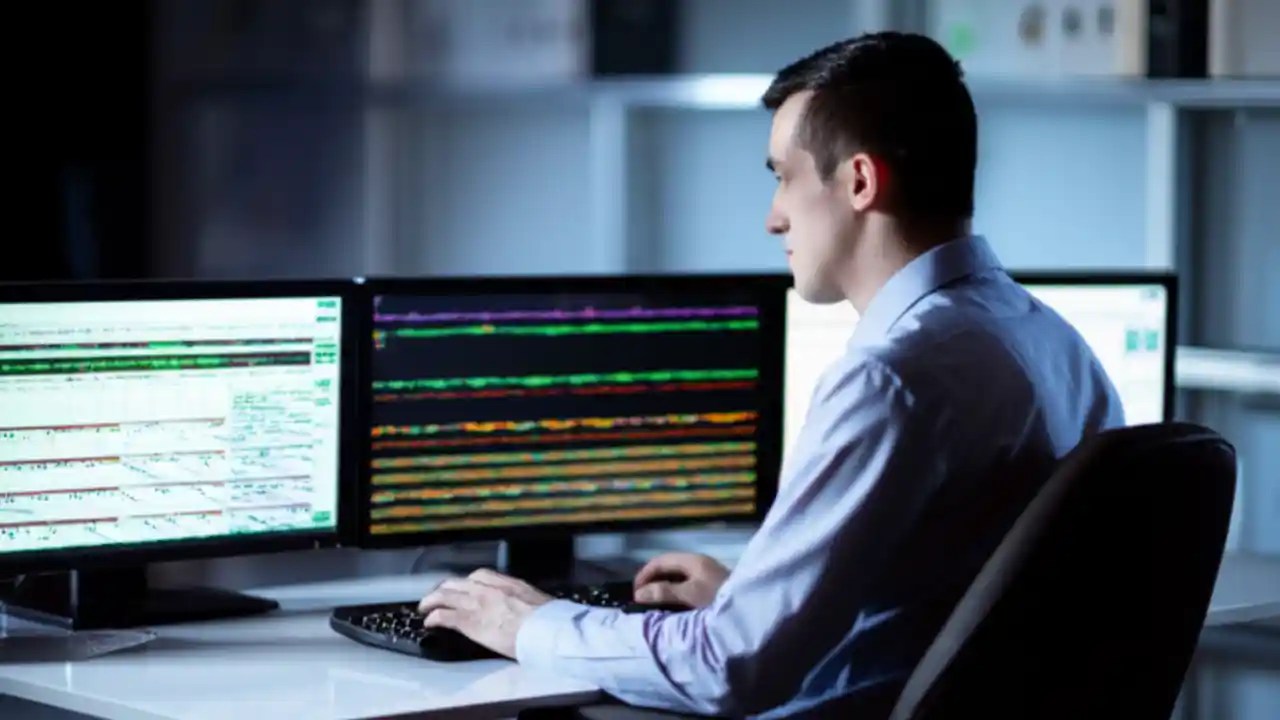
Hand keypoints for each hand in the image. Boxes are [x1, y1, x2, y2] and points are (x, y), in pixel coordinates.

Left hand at [417, 568, 552, 657]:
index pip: (479, 575)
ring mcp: (476, 603)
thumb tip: (523, 606)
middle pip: (458, 583)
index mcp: (506, 582)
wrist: (544, 630)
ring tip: (424, 606)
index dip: (467, 582)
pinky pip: (444, 616)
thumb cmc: (547, 619)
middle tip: (439, 595)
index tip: (463, 587)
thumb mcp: (536, 600)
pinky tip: (428, 622)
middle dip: (445, 588)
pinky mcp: (468, 621)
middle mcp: (488, 588)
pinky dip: (433, 617)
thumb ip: (522, 598)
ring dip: (432, 600)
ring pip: (445, 596)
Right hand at [633, 552, 729, 608]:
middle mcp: (698, 563)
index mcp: (692, 560)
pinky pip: (686, 584)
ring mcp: (706, 573)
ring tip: (654, 604)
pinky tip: (673, 605)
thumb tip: (639, 593)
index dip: (644, 574)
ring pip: (677, 577)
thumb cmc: (719, 598)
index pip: (660, 560)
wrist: (752, 608)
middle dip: (652, 581)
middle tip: (642, 599)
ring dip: (663, 588)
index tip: (635, 592)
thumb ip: (664, 592)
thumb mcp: (690, 595)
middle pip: (668, 567)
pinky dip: (675, 592)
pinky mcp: (711, 585)